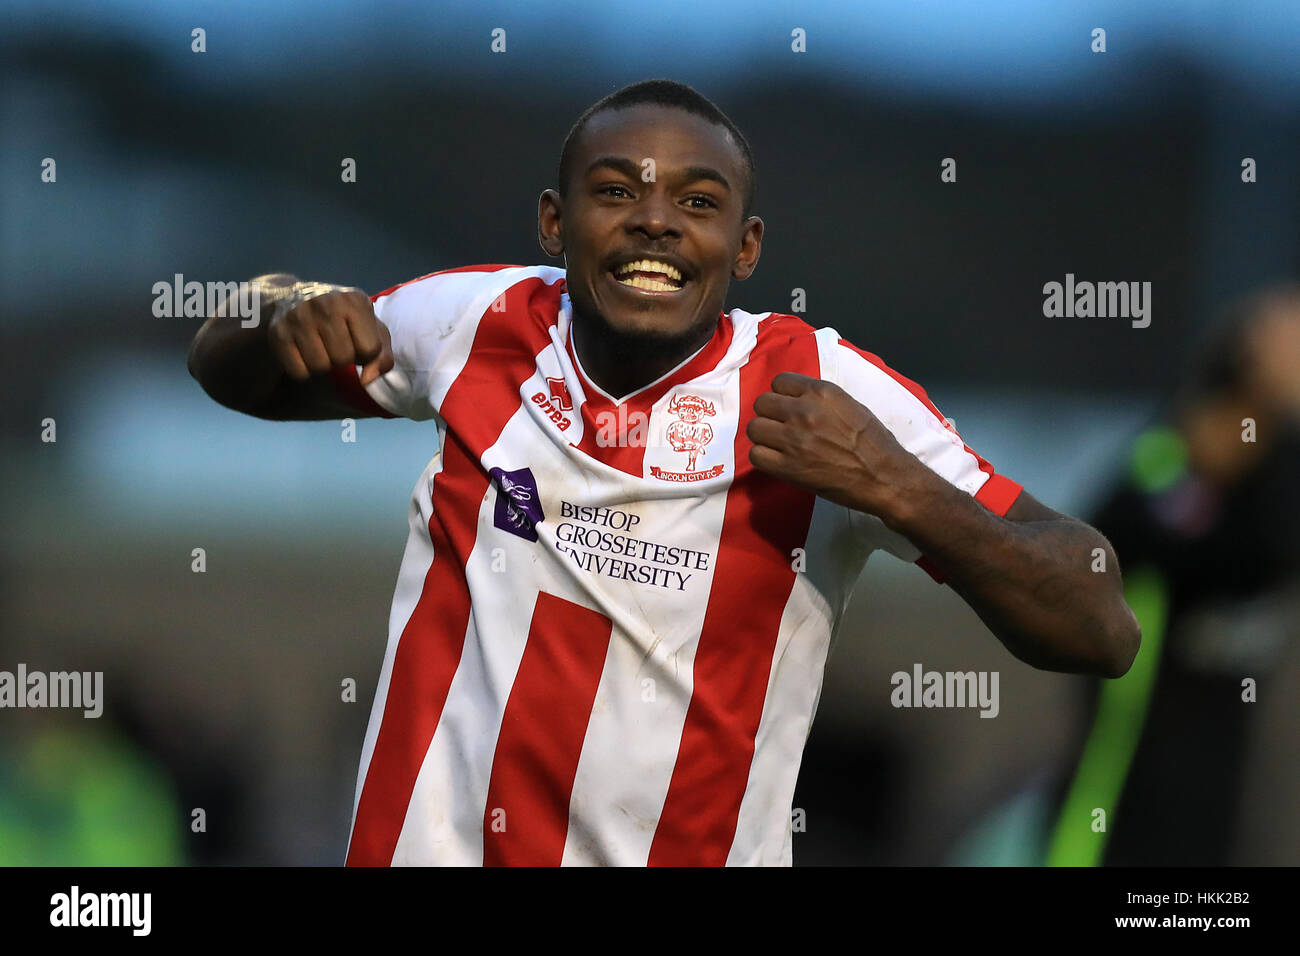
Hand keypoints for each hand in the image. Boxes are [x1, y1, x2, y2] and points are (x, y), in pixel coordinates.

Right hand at [265, 284, 393, 385]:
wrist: (294, 299)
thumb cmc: (342, 319)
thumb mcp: (370, 329)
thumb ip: (382, 355)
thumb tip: (368, 379)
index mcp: (354, 301)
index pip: (370, 349)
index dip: (365, 354)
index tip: (355, 341)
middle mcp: (326, 304)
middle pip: (344, 359)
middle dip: (342, 358)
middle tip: (333, 343)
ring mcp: (299, 317)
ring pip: (320, 367)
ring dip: (322, 365)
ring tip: (319, 346)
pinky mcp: (278, 333)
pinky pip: (299, 373)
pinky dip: (303, 370)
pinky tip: (302, 351)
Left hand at [746, 371, 923, 518]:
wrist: (884, 476)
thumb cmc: (874, 441)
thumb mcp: (850, 405)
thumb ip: (820, 399)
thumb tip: (796, 399)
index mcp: (821, 392)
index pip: (779, 381)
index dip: (782, 395)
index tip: (788, 407)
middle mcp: (804, 412)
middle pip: (762, 403)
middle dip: (770, 414)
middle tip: (781, 427)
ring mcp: (793, 439)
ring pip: (754, 428)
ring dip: (763, 436)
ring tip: (778, 444)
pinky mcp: (788, 467)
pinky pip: (756, 455)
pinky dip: (764, 458)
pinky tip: (777, 460)